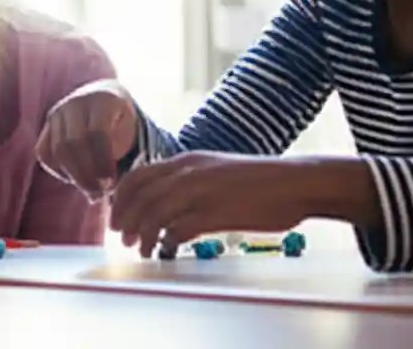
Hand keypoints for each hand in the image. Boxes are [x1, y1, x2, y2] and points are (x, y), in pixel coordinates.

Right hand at [36, 79, 137, 198]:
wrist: (105, 99)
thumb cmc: (121, 123)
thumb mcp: (128, 133)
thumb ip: (118, 154)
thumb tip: (106, 188)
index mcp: (102, 100)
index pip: (96, 134)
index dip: (101, 163)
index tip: (110, 184)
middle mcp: (75, 102)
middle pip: (71, 144)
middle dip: (85, 175)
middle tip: (98, 194)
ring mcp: (57, 113)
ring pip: (56, 151)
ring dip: (72, 176)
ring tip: (89, 190)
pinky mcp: (46, 126)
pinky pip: (44, 153)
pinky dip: (58, 171)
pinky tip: (75, 177)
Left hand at [111, 152, 376, 257]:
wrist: (296, 182)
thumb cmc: (260, 181)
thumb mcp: (216, 170)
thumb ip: (191, 181)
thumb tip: (168, 203)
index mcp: (187, 161)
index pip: (139, 176)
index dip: (121, 197)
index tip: (116, 214)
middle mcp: (189, 172)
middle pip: (140, 195)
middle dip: (124, 217)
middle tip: (120, 236)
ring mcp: (202, 192)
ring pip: (154, 213)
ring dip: (142, 234)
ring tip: (139, 249)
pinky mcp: (216, 213)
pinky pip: (178, 229)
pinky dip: (166, 241)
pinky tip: (165, 251)